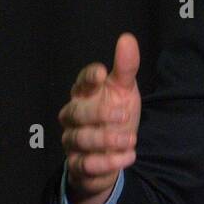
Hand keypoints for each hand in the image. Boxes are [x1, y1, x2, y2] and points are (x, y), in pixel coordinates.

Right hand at [59, 32, 140, 203]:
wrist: (114, 154)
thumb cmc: (116, 115)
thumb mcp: (125, 91)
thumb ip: (126, 68)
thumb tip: (127, 38)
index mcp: (85, 95)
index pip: (81, 83)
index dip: (88, 78)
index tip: (100, 74)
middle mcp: (73, 117)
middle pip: (76, 112)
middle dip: (99, 113)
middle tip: (124, 115)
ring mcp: (73, 142)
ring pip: (79, 139)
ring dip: (106, 139)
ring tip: (131, 139)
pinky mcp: (78, 166)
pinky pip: (85, 165)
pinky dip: (107, 163)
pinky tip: (128, 157)